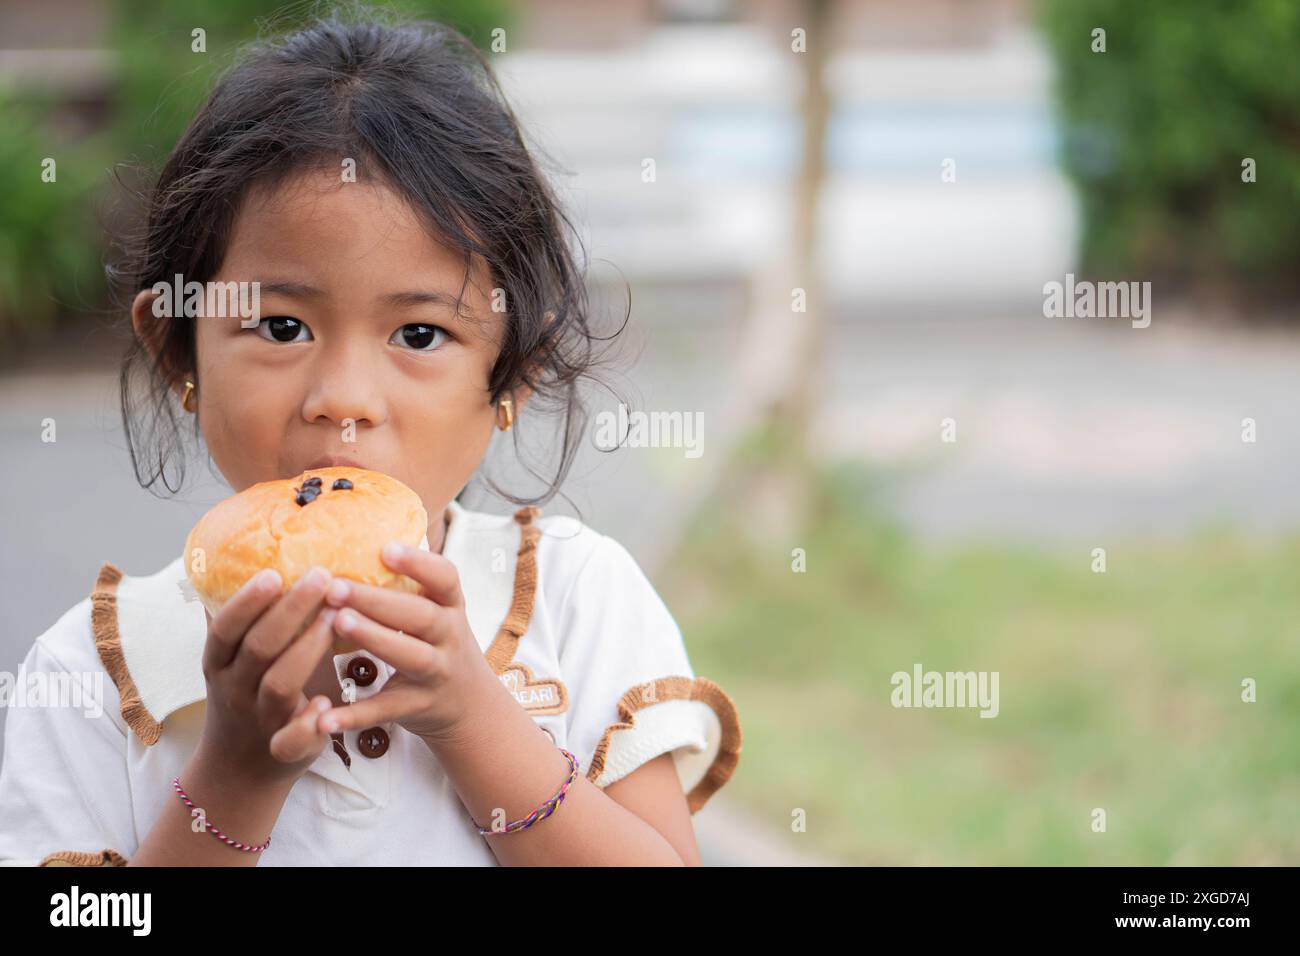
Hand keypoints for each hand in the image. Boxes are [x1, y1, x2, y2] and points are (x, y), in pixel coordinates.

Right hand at [197, 566, 339, 788]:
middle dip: (290, 611)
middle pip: (259, 648)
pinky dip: (308, 722)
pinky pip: (292, 738)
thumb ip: (246, 623)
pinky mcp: (284, 748)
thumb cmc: (246, 697)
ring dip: (309, 650)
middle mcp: (235, 689)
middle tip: (322, 576)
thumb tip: (253, 561)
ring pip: (279, 684)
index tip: (274, 571)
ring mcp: (260, 718)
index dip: (248, 601)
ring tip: (337, 617)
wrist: (238, 770)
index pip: (226, 628)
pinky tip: (327, 702)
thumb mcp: (232, 662)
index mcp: (220, 664)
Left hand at [313, 542, 500, 744]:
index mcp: (450, 607)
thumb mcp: (438, 613)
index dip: (419, 563)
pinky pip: (386, 709)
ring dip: (374, 638)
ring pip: (409, 655)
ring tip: (336, 622)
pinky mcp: (419, 706)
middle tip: (334, 586)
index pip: (445, 578)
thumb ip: (407, 588)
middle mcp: (450, 636)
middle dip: (377, 600)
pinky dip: (355, 715)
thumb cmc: (438, 646)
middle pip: (419, 615)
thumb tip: (353, 542)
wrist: (470, 706)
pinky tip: (323, 717)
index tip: (385, 548)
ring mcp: (438, 672)